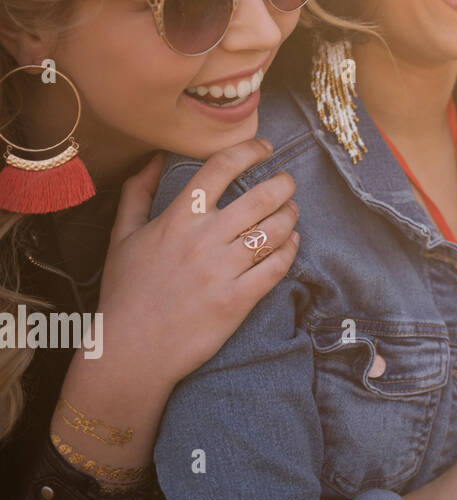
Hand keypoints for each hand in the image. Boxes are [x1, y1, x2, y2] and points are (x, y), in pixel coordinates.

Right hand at [92, 138, 299, 392]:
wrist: (129, 352)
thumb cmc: (125, 292)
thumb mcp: (122, 237)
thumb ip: (137, 193)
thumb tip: (154, 158)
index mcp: (177, 220)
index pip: (220, 169)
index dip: (249, 151)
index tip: (265, 148)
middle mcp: (203, 240)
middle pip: (260, 197)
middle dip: (283, 184)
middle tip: (287, 183)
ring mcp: (222, 271)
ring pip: (275, 231)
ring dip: (290, 216)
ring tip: (291, 212)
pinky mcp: (237, 300)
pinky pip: (277, 267)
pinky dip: (290, 250)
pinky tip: (291, 244)